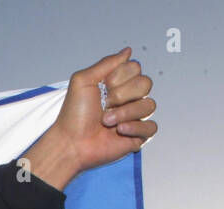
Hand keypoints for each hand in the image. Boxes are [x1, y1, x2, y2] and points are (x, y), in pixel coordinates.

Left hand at [19, 47, 157, 191]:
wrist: (71, 142)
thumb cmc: (74, 114)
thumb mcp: (83, 80)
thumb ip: (107, 63)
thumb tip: (128, 51)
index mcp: (118, 83)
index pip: (135, 67)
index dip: (119, 77)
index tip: (102, 88)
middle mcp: (128, 98)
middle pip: (146, 83)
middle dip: (122, 94)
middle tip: (104, 105)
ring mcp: (134, 116)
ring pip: (149, 105)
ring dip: (125, 112)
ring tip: (106, 121)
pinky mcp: (137, 135)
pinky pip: (152, 127)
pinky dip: (135, 127)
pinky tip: (119, 131)